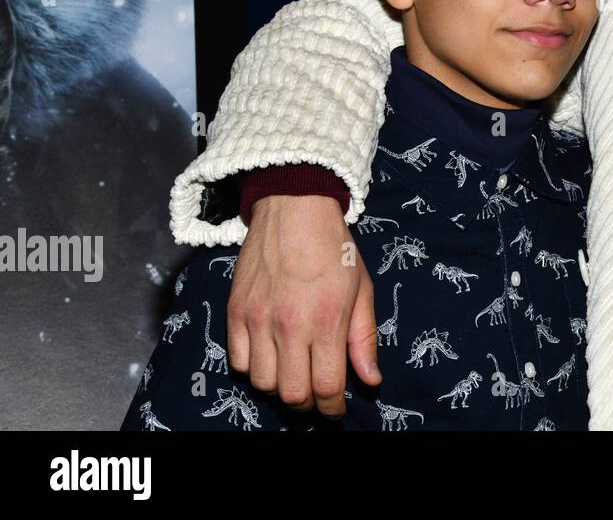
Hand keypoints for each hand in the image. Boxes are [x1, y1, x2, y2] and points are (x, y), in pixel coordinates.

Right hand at [226, 195, 382, 416]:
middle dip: (309, 403)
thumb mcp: (363, 290)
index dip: (333, 407)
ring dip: (281, 386)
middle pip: (292, 394)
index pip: (327, 387)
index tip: (337, 409)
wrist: (294, 209)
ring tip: (295, 371)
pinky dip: (254, 368)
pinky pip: (238, 362)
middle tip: (317, 393)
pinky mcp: (236, 312)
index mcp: (327, 321)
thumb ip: (364, 338)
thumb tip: (371, 380)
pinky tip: (271, 354)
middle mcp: (290, 325)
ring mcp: (258, 320)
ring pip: (263, 383)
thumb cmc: (334, 248)